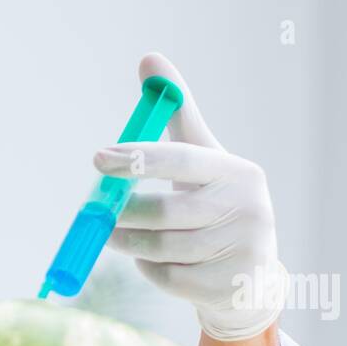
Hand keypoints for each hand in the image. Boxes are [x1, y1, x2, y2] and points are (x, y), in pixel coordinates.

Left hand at [94, 52, 287, 341]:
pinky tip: (150, 262)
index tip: (97, 158)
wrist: (248, 279)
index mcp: (238, 173)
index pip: (181, 160)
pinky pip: (166, 278)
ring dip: (129, 243)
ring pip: (161, 248)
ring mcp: (243, 250)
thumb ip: (178, 115)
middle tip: (97, 214)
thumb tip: (150, 59)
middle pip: (166, 212)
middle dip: (124, 214)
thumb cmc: (216, 209)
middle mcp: (249, 209)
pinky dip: (147, 270)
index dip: (137, 159)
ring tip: (118, 236)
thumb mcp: (203, 162)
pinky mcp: (227, 286)